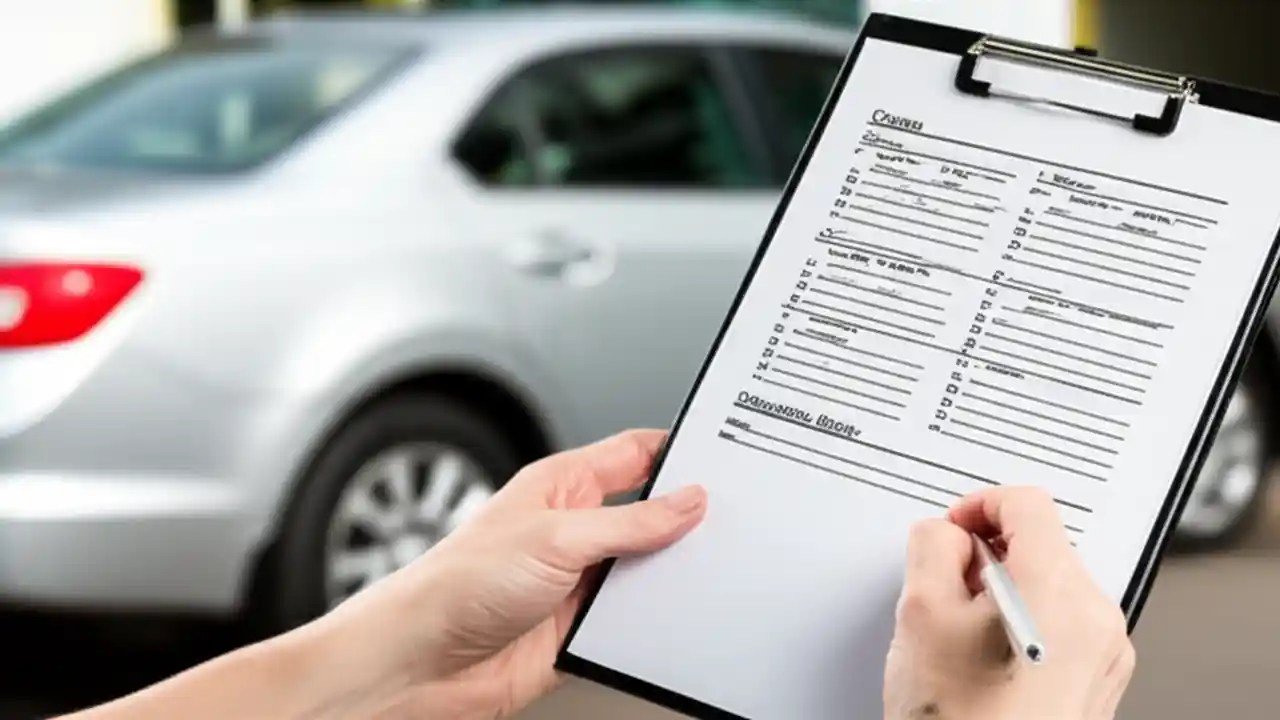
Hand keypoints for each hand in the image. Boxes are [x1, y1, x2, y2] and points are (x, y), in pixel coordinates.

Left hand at [315, 429, 707, 718]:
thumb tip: (686, 502)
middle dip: (685, 516)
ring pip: (648, 568)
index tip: (720, 453)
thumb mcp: (557, 537)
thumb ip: (630, 522)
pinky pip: (635, 618)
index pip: (634, 454)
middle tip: (727, 518)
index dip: (677, 450)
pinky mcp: (582, 628)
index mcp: (562, 485)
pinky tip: (671, 616)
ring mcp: (579, 579)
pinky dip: (656, 619)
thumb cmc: (458, 583)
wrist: (424, 662)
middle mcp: (574, 528)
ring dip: (670, 573)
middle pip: (649, 513)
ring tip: (702, 570)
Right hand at [883, 487, 1134, 719]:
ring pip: (1052, 587)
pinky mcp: (1099, 685)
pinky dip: (1025, 625)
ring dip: (1005, 592)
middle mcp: (1097, 619)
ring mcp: (1105, 656)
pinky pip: (1064, 627)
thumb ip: (932, 548)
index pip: (1028, 504)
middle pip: (1043, 545)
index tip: (954, 526)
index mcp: (1060, 591)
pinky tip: (984, 662)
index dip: (979, 505)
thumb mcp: (919, 614)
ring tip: (961, 636)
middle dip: (989, 555)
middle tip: (945, 587)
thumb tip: (945, 537)